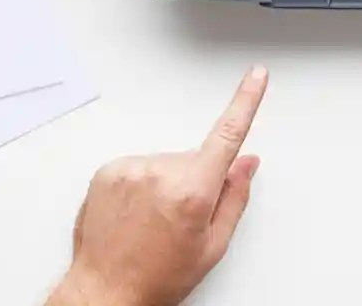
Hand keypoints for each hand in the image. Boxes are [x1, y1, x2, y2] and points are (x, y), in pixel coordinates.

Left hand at [48, 66, 268, 305]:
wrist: (104, 293)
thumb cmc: (157, 278)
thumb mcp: (212, 245)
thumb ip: (234, 197)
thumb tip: (246, 163)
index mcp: (193, 192)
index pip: (228, 135)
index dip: (246, 101)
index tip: (257, 76)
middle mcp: (161, 173)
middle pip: (195, 159)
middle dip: (196, 181)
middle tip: (180, 220)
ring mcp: (131, 169)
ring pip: (166, 163)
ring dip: (166, 184)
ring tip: (153, 222)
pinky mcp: (109, 171)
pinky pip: (140, 167)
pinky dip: (142, 185)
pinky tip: (136, 215)